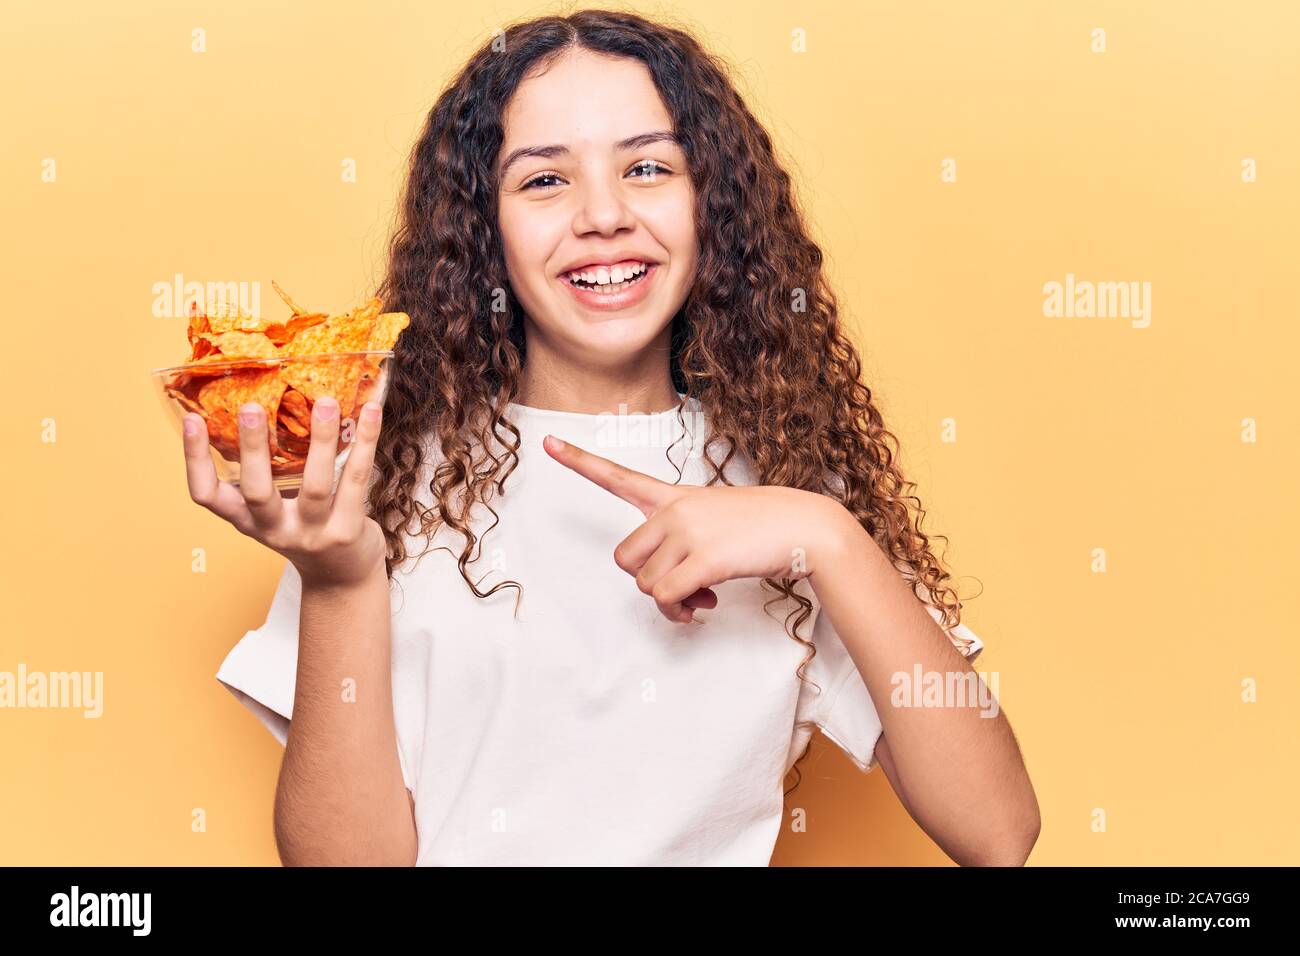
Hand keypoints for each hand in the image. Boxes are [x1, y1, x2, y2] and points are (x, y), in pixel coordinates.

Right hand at [181, 396, 386, 589]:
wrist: (343, 577)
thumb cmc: (306, 529)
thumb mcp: (276, 509)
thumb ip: (270, 472)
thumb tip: (272, 403)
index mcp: (248, 520)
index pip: (207, 496)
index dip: (195, 460)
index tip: (192, 419)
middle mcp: (275, 530)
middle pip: (258, 492)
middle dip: (253, 449)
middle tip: (252, 407)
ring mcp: (313, 533)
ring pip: (316, 485)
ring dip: (321, 439)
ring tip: (324, 402)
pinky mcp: (348, 531)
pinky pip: (357, 481)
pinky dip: (365, 444)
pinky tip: (371, 413)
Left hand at [543, 435, 848, 623]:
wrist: (806, 527)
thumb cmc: (764, 527)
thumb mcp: (716, 522)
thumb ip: (683, 547)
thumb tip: (675, 594)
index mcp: (675, 496)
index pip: (618, 476)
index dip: (579, 461)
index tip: (546, 443)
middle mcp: (674, 510)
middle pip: (625, 559)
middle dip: (650, 581)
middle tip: (685, 588)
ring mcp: (687, 532)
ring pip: (645, 584)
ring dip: (671, 601)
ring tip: (703, 595)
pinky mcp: (703, 558)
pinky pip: (667, 597)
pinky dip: (681, 609)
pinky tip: (708, 601)